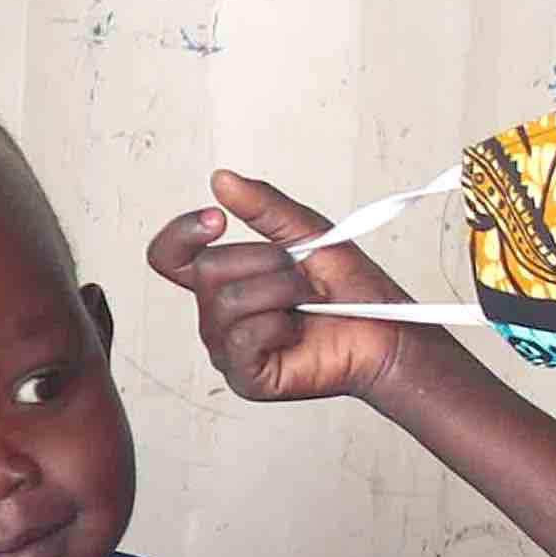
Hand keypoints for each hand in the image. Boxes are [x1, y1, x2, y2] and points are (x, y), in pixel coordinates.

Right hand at [155, 175, 421, 409]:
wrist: (385, 331)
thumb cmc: (349, 289)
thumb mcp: (308, 232)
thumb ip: (264, 206)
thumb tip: (221, 179)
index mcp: (225, 280)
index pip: (170, 257)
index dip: (181, 234)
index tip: (217, 219)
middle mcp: (218, 315)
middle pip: (208, 270)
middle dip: (267, 261)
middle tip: (303, 276)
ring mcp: (228, 349)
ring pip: (227, 301)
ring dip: (281, 290)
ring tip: (308, 300)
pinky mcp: (246, 378)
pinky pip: (243, 337)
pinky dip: (280, 325)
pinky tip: (298, 330)